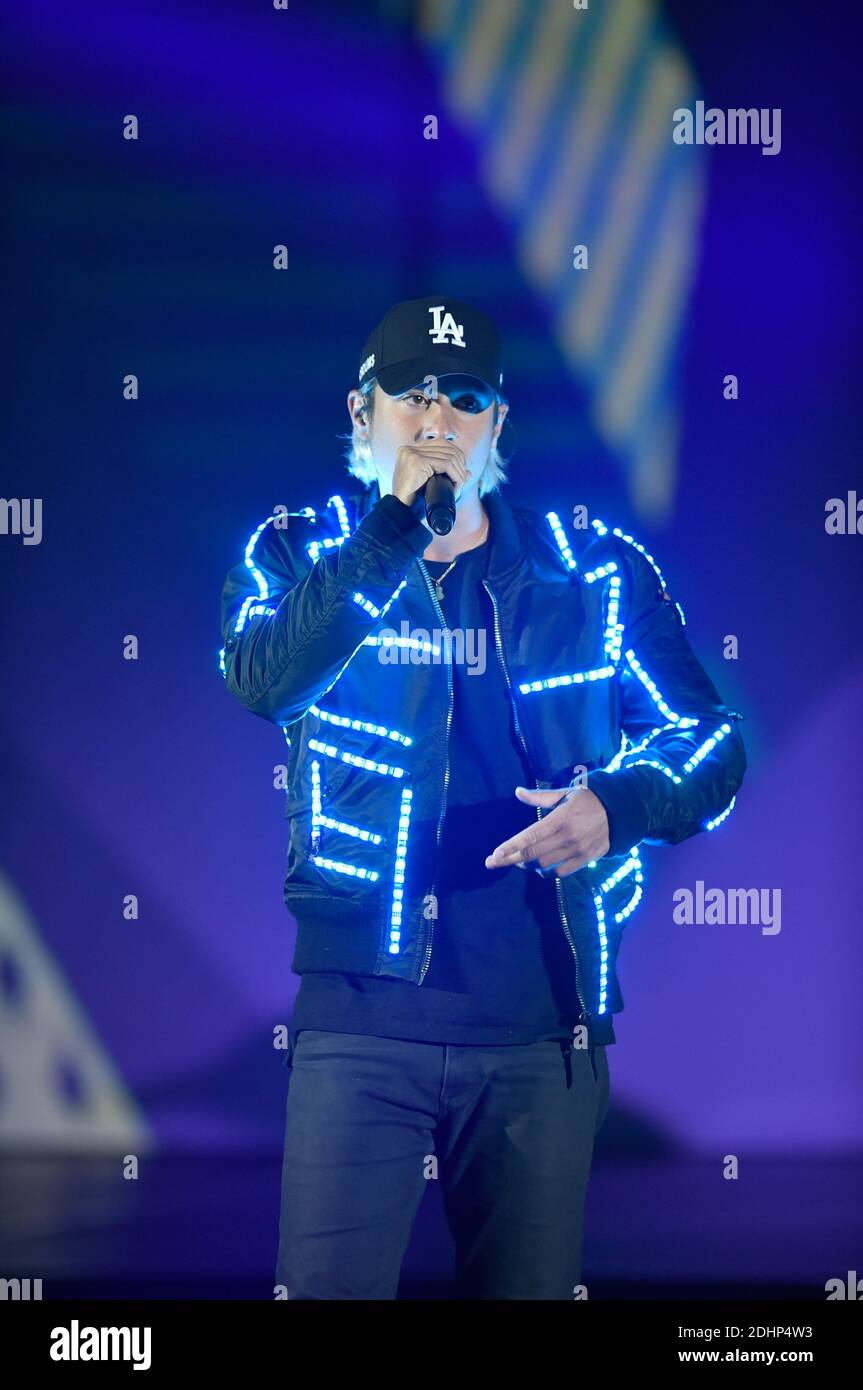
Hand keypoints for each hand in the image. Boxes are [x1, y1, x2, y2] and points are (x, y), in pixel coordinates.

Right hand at [391, 442, 470, 520]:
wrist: (400, 514)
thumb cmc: (414, 503)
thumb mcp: (430, 484)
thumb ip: (446, 475)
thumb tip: (469, 472)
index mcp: (409, 450)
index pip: (441, 444)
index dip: (456, 458)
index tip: (459, 476)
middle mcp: (409, 449)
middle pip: (447, 449)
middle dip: (460, 467)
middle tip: (461, 484)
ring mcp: (411, 453)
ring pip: (450, 457)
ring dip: (459, 475)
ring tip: (458, 489)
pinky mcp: (416, 461)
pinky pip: (447, 465)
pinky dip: (456, 477)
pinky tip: (455, 489)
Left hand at [484, 786, 609, 878]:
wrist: (623, 811)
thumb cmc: (590, 799)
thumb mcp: (566, 793)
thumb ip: (540, 797)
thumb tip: (518, 792)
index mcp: (561, 818)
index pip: (530, 836)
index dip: (510, 847)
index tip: (494, 855)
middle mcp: (568, 836)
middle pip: (532, 853)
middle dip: (509, 859)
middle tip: (492, 862)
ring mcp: (578, 850)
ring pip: (545, 864)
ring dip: (528, 864)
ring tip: (518, 860)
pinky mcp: (587, 859)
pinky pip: (562, 872)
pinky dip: (548, 871)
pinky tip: (540, 866)